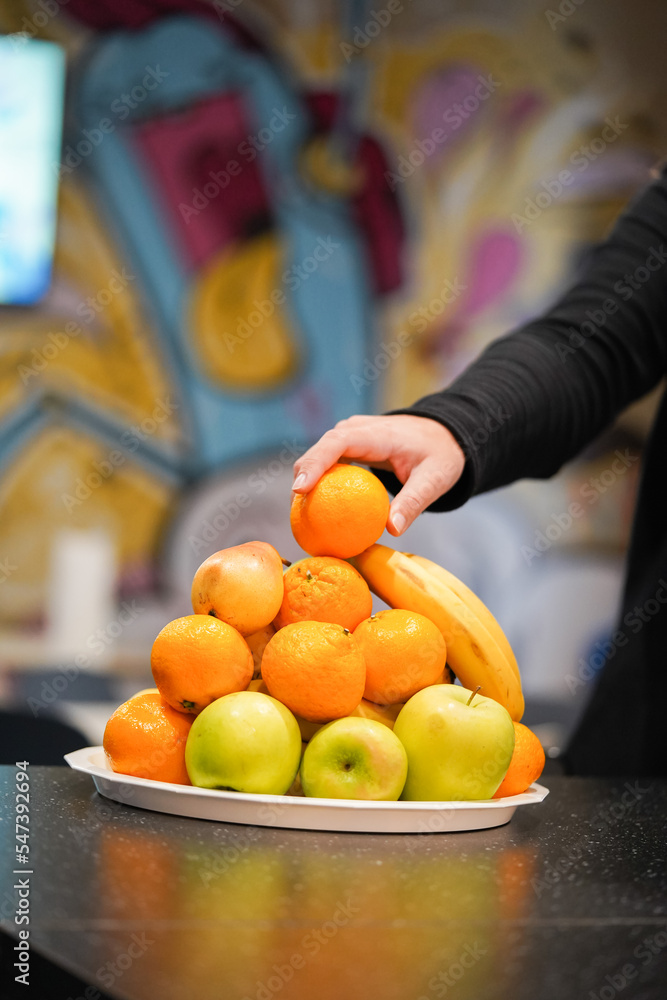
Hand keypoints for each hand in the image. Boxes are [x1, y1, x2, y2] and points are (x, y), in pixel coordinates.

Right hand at [292, 414, 465, 535]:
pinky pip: (328, 462)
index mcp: (377, 434)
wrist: (442, 435)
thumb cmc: (439, 455)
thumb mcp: (434, 480)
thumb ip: (413, 503)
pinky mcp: (349, 445)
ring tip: (301, 514)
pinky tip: (315, 508)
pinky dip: (319, 482)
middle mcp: (358, 429)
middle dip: (302, 476)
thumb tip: (393, 530)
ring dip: (307, 480)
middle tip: (295, 511)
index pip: (338, 442)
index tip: (300, 489)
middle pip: (320, 448)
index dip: (315, 464)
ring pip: (319, 454)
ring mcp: (351, 434)